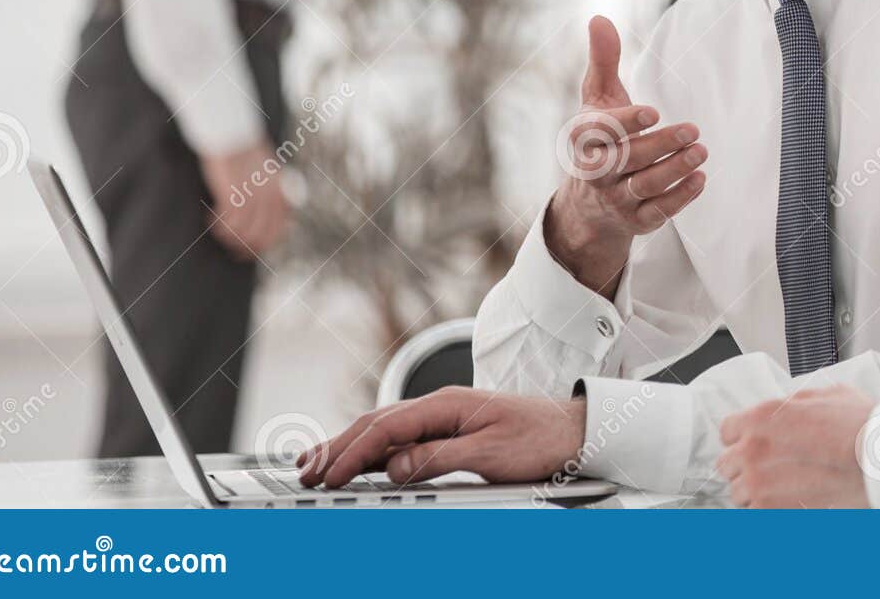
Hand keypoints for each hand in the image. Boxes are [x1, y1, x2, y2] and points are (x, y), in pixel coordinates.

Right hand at [200, 139, 287, 260]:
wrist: (231, 130)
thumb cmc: (243, 149)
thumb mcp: (265, 172)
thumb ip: (268, 194)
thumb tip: (260, 219)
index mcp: (281, 194)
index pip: (276, 233)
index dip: (260, 247)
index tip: (244, 251)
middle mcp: (271, 198)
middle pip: (260, 238)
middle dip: (243, 248)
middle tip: (228, 247)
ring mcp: (254, 197)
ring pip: (243, 234)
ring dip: (227, 236)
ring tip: (215, 228)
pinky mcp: (235, 193)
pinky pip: (229, 223)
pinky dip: (218, 226)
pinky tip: (208, 217)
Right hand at [295, 388, 586, 487]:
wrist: (573, 430)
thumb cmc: (540, 438)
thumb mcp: (491, 454)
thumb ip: (440, 458)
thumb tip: (396, 467)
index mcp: (447, 404)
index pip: (387, 427)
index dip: (353, 452)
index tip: (330, 474)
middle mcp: (441, 405)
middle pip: (377, 423)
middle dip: (339, 447)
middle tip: (307, 471)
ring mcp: (444, 415)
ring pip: (385, 429)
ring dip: (350, 446)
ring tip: (318, 463)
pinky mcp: (450, 429)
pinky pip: (402, 437)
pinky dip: (375, 449)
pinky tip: (361, 461)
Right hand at [545, 15, 706, 293]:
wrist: (589, 202)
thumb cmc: (600, 137)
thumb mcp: (596, 99)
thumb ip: (603, 61)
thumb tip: (599, 18)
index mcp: (582, 139)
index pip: (598, 132)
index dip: (625, 122)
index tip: (653, 111)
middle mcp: (594, 172)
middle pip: (626, 160)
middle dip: (661, 145)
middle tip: (693, 130)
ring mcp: (615, 198)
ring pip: (644, 187)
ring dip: (675, 170)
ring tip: (701, 152)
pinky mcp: (636, 221)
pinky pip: (657, 213)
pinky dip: (680, 198)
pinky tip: (700, 179)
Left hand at [717, 386, 876, 507]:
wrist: (878, 458)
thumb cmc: (858, 425)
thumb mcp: (824, 395)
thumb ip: (794, 403)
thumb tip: (788, 408)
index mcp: (762, 416)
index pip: (727, 430)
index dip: (741, 437)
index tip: (752, 443)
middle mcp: (753, 448)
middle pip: (727, 464)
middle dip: (744, 466)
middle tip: (768, 468)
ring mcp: (759, 481)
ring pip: (738, 492)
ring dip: (754, 491)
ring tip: (780, 489)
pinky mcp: (771, 509)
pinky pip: (754, 513)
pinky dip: (767, 511)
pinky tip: (787, 502)